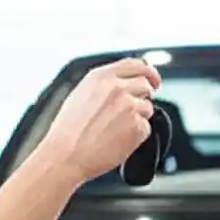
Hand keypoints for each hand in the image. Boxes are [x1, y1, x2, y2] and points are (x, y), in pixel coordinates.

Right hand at [42, 57, 161, 181]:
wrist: (66, 155)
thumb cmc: (68, 131)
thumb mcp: (81, 94)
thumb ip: (105, 84)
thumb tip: (125, 83)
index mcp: (102, 77)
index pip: (136, 64)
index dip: (148, 72)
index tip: (153, 80)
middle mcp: (118, 88)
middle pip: (146, 84)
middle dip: (142, 97)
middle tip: (130, 111)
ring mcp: (130, 106)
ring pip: (147, 108)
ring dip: (137, 117)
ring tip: (114, 129)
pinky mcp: (137, 126)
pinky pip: (145, 128)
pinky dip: (136, 135)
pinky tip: (117, 139)